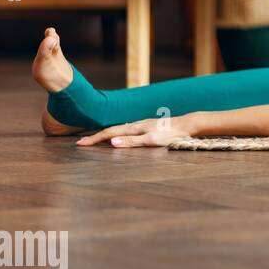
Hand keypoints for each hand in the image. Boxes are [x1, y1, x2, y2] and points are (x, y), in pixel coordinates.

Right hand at [76, 116, 191, 148]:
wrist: (187, 125)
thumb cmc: (170, 134)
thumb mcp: (151, 140)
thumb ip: (132, 142)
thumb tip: (111, 142)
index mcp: (134, 127)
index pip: (109, 133)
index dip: (94, 139)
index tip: (80, 144)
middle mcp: (136, 124)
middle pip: (111, 130)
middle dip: (96, 137)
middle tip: (82, 143)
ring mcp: (142, 124)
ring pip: (119, 129)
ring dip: (105, 134)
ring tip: (95, 139)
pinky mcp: (148, 126)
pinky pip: (127, 129)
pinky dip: (117, 133)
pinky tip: (120, 135)